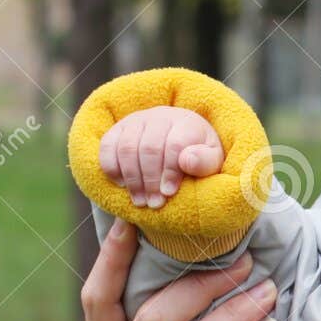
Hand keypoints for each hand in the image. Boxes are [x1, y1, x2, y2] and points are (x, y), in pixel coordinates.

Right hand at [98, 106, 224, 207]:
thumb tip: (187, 162)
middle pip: (149, 148)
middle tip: (154, 204)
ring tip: (140, 201)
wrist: (182, 141)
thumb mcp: (213, 160)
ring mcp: (136, 121)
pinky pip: (107, 146)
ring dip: (132, 178)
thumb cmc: (199, 155)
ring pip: (127, 148)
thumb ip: (206, 162)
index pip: (175, 145)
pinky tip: (121, 185)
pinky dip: (111, 166)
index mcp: (186, 122)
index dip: (170, 170)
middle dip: (151, 179)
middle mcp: (159, 117)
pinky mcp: (118, 129)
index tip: (169, 193)